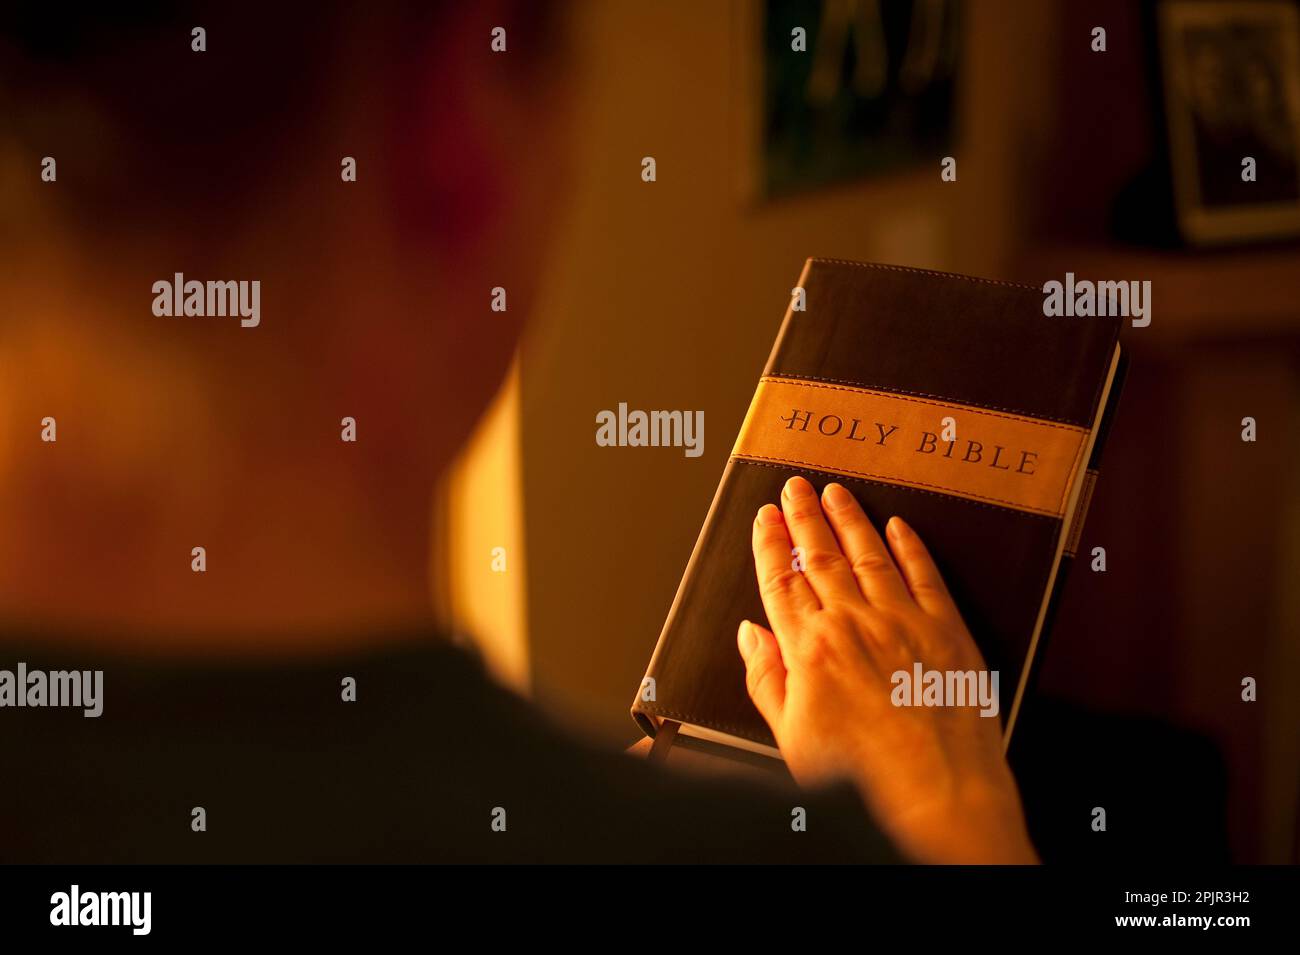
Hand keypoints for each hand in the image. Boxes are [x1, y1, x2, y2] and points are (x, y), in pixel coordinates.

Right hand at [738, 475, 1037, 863]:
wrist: (938, 795)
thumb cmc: (866, 779)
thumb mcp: (792, 738)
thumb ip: (766, 681)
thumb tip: (751, 638)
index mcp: (810, 650)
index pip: (781, 580)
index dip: (770, 544)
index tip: (764, 518)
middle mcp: (854, 625)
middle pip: (820, 556)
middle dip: (803, 517)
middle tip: (795, 487)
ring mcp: (902, 621)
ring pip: (868, 554)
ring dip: (849, 519)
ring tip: (837, 493)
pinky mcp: (946, 628)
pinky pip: (924, 573)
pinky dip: (909, 545)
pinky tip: (898, 527)